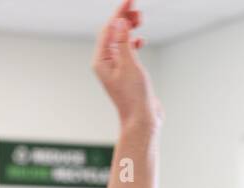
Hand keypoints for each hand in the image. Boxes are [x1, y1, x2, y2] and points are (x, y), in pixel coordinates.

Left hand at [92, 1, 161, 130]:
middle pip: (112, 33)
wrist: (142, 121)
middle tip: (138, 8)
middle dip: (124, 18)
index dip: (119, 13)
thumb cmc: (135, 97)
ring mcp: (116, 69)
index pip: (108, 29)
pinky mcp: (126, 74)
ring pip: (120, 40)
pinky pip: (126, 51)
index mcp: (101, 61)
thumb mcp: (129, 65)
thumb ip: (124, 42)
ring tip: (141, 18)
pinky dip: (133, 42)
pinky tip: (140, 40)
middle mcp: (106, 64)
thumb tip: (118, 21)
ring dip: (130, 28)